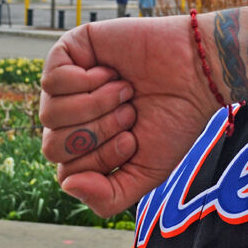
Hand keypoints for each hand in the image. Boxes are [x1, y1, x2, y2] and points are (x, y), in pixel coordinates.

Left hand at [39, 15, 219, 217]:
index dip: (99, 160)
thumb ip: (108, 197)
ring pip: (49, 114)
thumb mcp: (146, 173)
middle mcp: (73, 116)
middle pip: (52, 146)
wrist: (197, 74)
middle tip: (129, 113)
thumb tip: (68, 184)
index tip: (132, 140)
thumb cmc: (175, 119)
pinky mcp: (73, 50)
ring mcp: (70, 82)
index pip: (66, 172)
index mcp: (88, 145)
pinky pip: (51, 80)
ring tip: (124, 91)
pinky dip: (85, 82)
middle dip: (98, 133)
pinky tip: (111, 73)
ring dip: (96, 105)